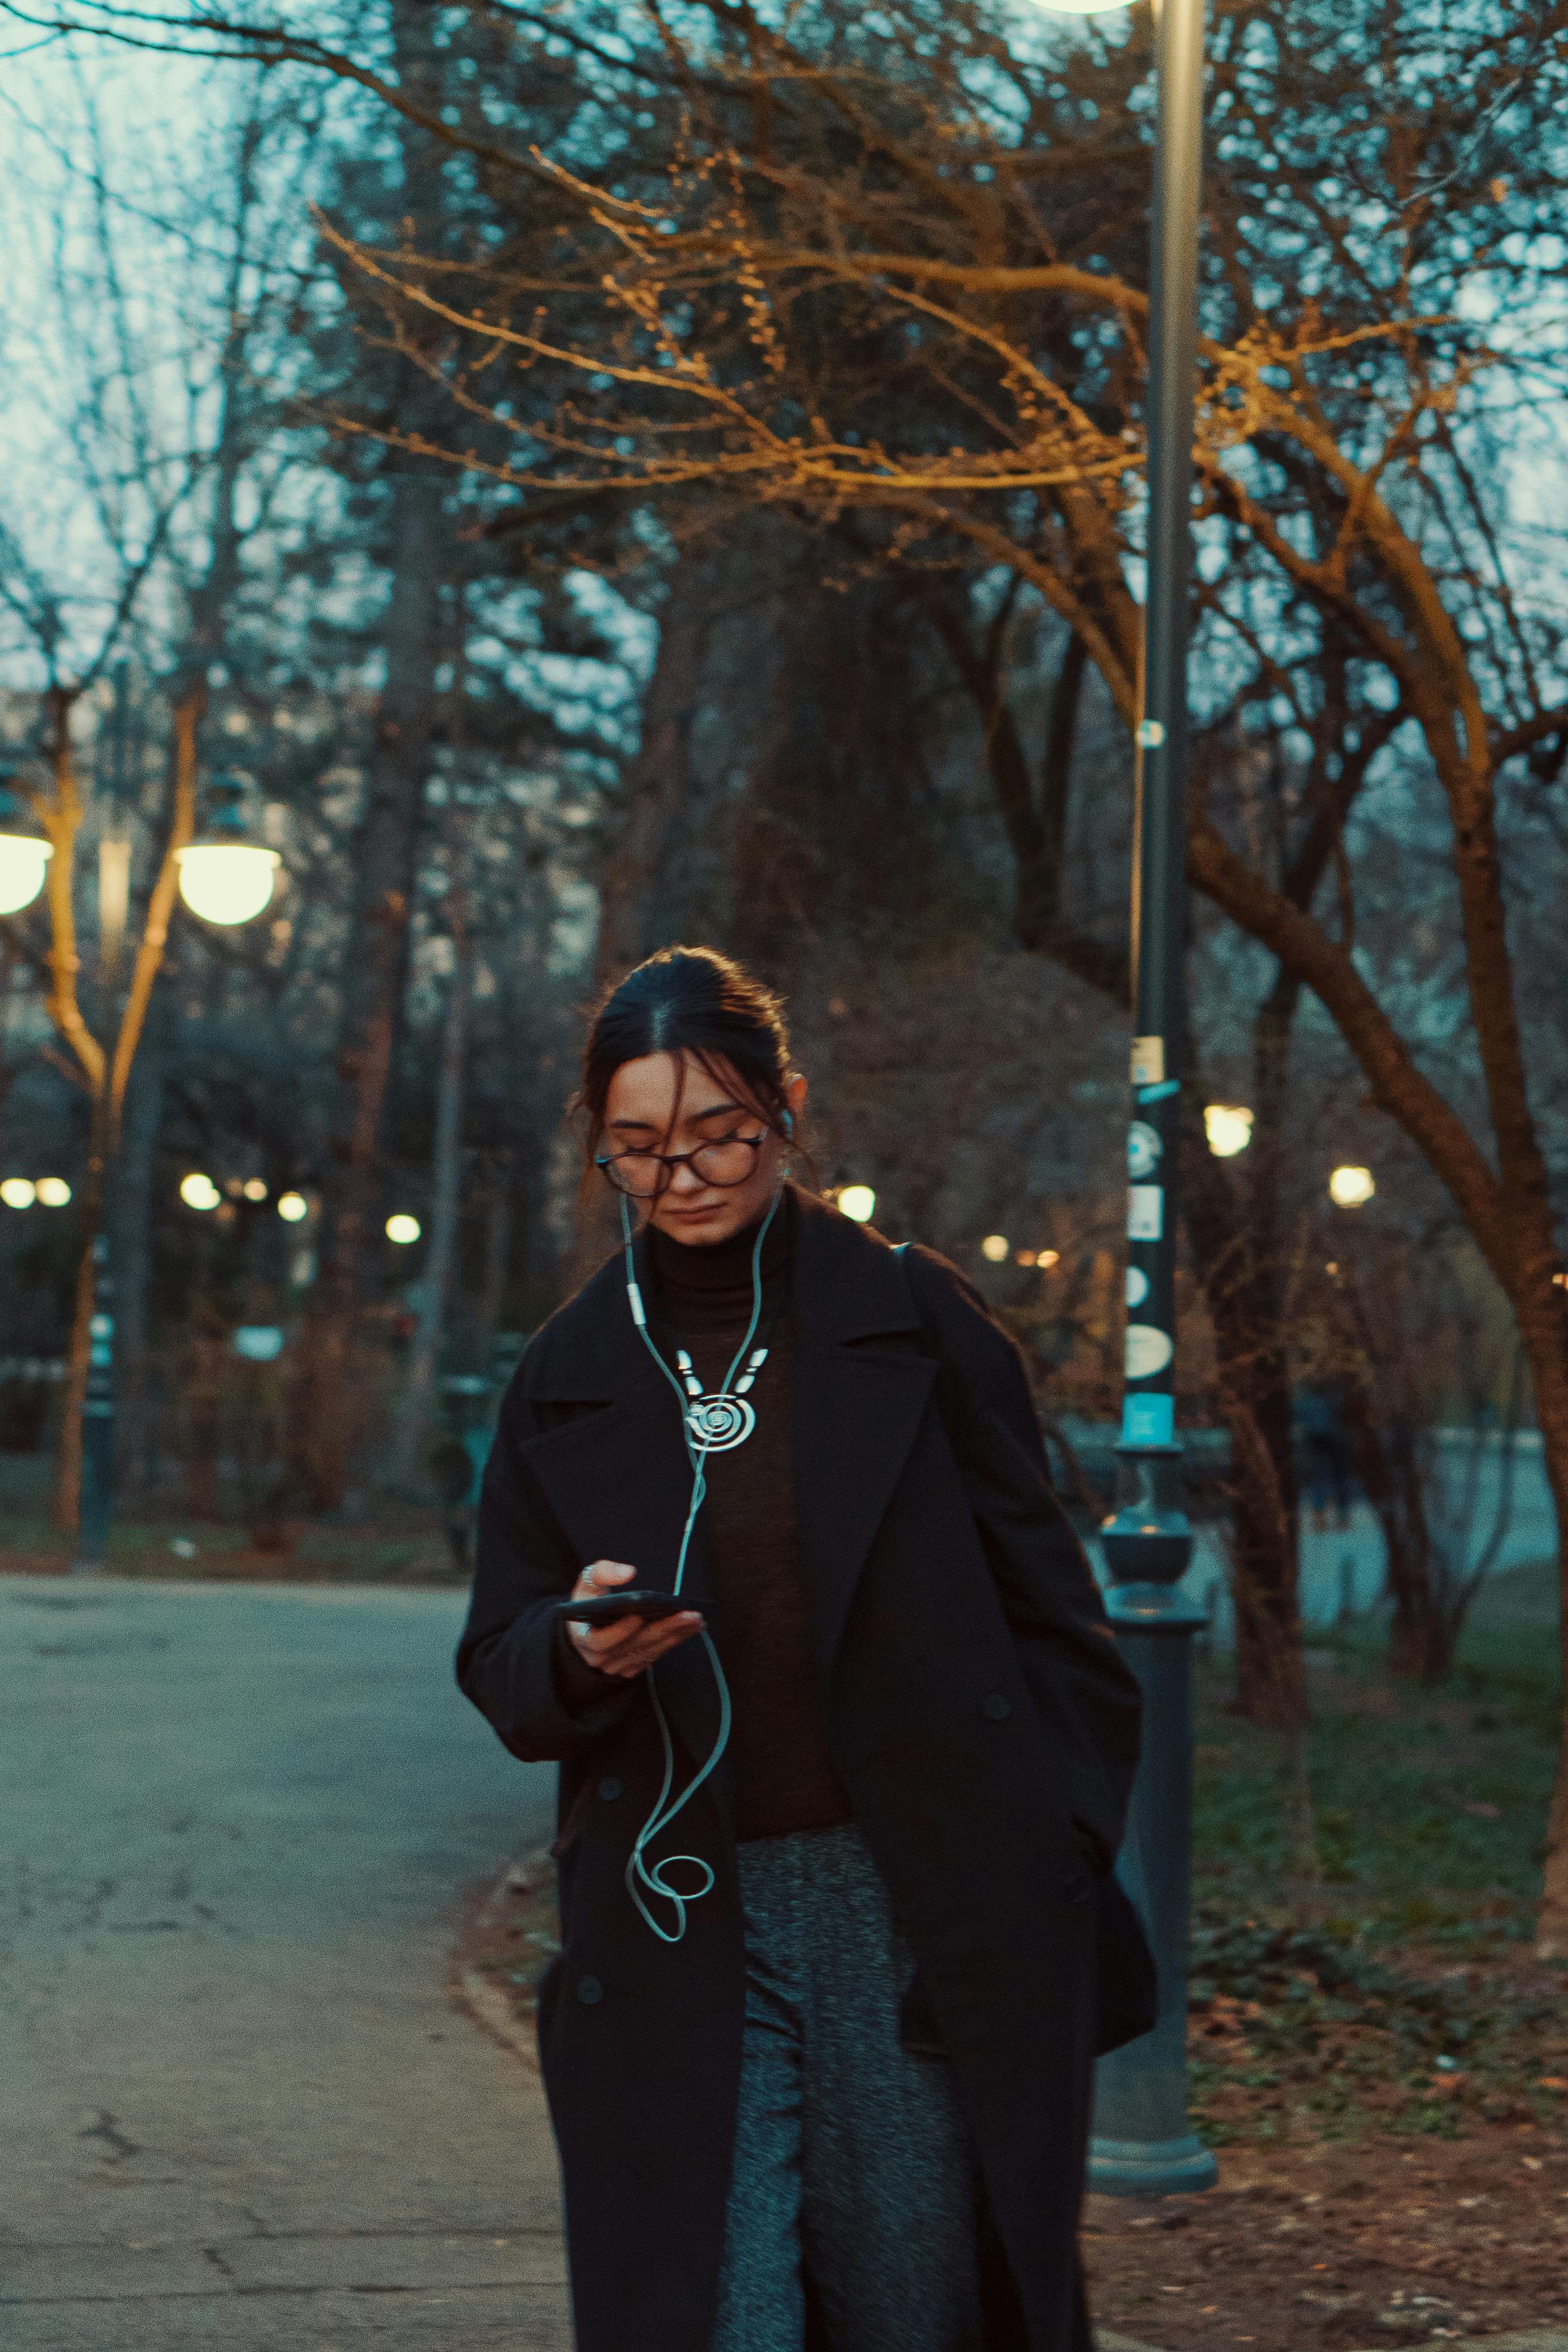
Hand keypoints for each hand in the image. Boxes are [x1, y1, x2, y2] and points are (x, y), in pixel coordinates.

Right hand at [565, 1560, 702, 1679]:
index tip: (636, 1617)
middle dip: (664, 1629)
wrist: (588, 1625)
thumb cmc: (590, 1600)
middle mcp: (599, 1658)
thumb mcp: (587, 1582)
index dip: (618, 1633)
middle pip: (634, 1646)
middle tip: (689, 1615)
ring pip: (649, 1652)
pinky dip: (674, 1641)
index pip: (600, 1642)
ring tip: (696, 1620)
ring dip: (676, 1636)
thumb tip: (628, 1572)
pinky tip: (691, 1629)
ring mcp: (616, 1666)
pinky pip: (655, 1655)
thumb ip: (603, 1573)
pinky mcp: (632, 1667)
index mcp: (583, 1637)